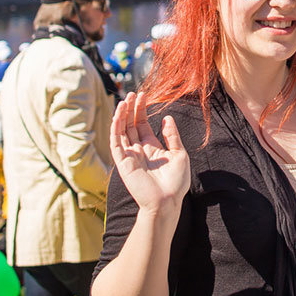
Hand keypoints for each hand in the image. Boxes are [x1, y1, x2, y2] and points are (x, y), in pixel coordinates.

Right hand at [109, 92, 190, 215]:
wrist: (167, 201)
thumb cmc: (176, 182)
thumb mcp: (179, 154)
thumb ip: (171, 136)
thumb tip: (166, 118)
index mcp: (151, 147)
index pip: (142, 124)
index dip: (141, 110)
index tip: (144, 95)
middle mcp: (138, 150)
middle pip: (130, 124)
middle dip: (131, 109)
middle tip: (133, 93)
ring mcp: (129, 155)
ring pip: (121, 131)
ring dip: (121, 115)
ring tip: (125, 100)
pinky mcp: (122, 162)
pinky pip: (116, 142)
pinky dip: (116, 127)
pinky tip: (119, 114)